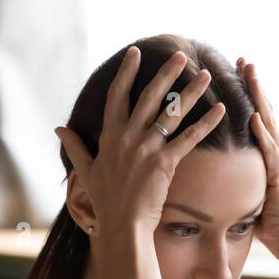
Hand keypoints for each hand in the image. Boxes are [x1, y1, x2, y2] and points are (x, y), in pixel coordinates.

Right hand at [55, 47, 225, 237]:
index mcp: (110, 136)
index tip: (135, 53)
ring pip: (172, 113)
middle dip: (166, 73)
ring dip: (190, 92)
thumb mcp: (85, 171)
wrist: (122, 225)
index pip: (118, 95)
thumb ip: (74, 146)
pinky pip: (189, 138)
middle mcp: (128, 137)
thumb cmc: (105, 202)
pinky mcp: (165, 163)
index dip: (127, 72)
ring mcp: (147, 149)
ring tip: (206, 75)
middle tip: (181, 55)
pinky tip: (220, 110)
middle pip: (150, 97)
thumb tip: (58, 128)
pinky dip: (206, 123)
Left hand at [237, 57, 278, 256]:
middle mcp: (276, 151)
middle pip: (265, 111)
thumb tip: (215, 166)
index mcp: (267, 153)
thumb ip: (236, 171)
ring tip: (252, 76)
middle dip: (254, 85)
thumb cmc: (265, 217)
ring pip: (269, 123)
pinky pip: (269, 151)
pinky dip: (263, 133)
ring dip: (260, 99)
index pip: (257, 116)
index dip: (248, 93)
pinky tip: (256, 117)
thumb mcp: (246, 187)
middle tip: (244, 59)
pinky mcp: (278, 176)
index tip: (237, 70)